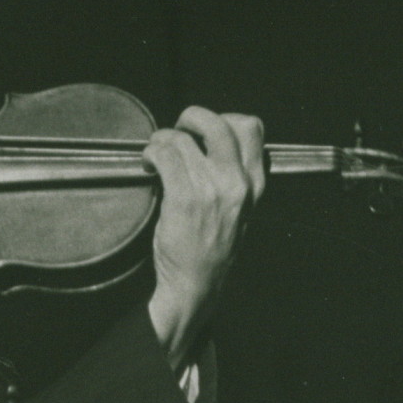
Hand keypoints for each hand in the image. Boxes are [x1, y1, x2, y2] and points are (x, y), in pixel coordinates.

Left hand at [144, 107, 267, 360]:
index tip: (204, 132)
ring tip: (156, 155)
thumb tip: (207, 140)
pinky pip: (163, 155)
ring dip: (162, 140)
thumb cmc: (212, 248)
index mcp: (254, 184)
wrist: (196, 285)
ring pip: (182, 139)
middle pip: (217, 122)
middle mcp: (237, 183)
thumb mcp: (240, 210)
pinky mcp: (184, 198)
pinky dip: (150, 153)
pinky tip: (148, 165)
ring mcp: (211, 190)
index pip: (251, 128)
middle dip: (191, 117)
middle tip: (178, 131)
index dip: (223, 119)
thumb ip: (234, 175)